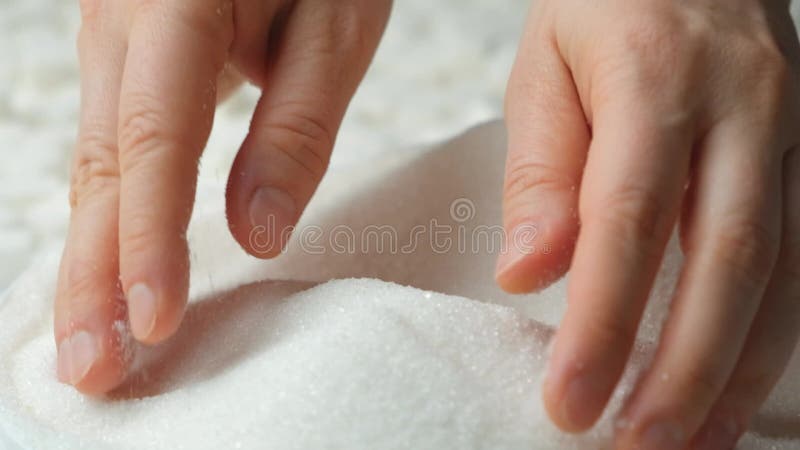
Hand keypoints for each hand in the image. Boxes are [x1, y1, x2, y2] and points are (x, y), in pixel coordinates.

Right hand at [55, 0, 389, 393]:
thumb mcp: (337, 27)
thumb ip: (297, 127)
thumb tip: (255, 233)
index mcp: (178, 7)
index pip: (155, 140)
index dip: (150, 236)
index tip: (154, 319)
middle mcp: (122, 25)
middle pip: (102, 167)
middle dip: (94, 274)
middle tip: (93, 365)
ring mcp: (111, 39)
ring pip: (95, 164)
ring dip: (91, 257)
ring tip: (93, 339)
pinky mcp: (124, 58)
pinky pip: (110, 148)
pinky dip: (110, 218)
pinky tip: (106, 268)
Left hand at [496, 0, 799, 447]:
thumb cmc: (601, 8)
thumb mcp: (545, 69)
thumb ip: (541, 171)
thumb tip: (527, 276)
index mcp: (658, 80)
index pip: (628, 222)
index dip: (601, 322)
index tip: (570, 400)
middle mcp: (743, 107)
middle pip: (724, 260)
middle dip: (683, 370)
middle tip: (636, 447)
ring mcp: (789, 129)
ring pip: (780, 270)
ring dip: (737, 369)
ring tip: (691, 444)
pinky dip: (769, 331)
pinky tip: (735, 384)